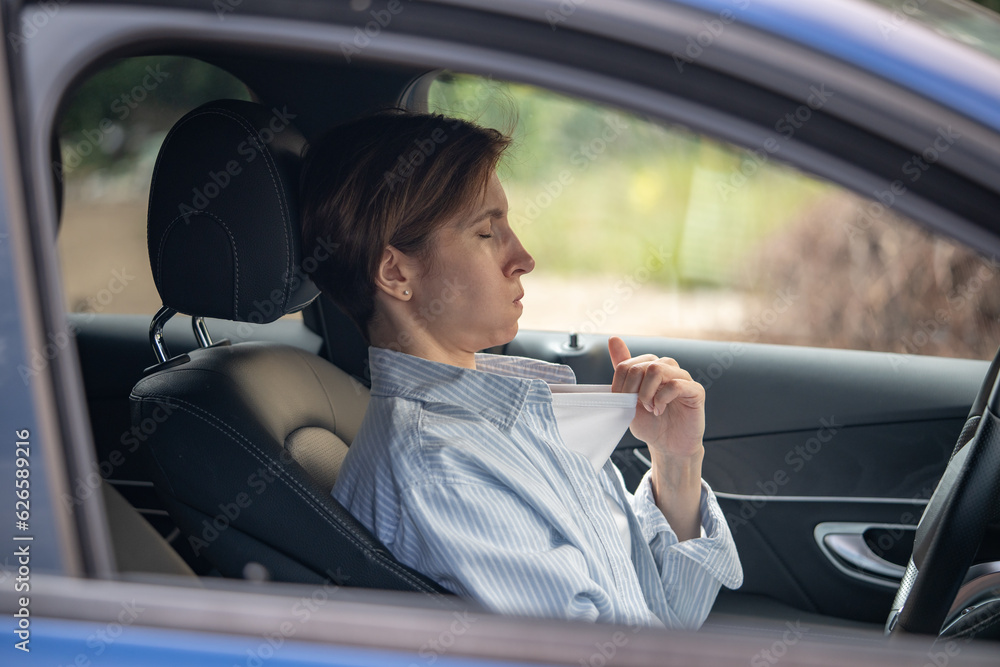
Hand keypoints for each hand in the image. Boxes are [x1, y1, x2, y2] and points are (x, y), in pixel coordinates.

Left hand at [608, 336, 704, 460]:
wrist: (668, 446)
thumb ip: (623, 370)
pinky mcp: (695, 390)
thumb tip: (614, 338)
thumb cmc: (650, 423)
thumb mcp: (628, 399)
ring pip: (658, 369)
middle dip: (633, 390)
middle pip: (642, 365)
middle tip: (638, 407)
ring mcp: (683, 377)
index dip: (620, 385)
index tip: (622, 401)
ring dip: (647, 393)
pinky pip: (676, 384)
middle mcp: (667, 367)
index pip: (628, 364)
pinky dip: (662, 399)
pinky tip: (660, 410)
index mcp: (650, 367)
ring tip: (650, 408)